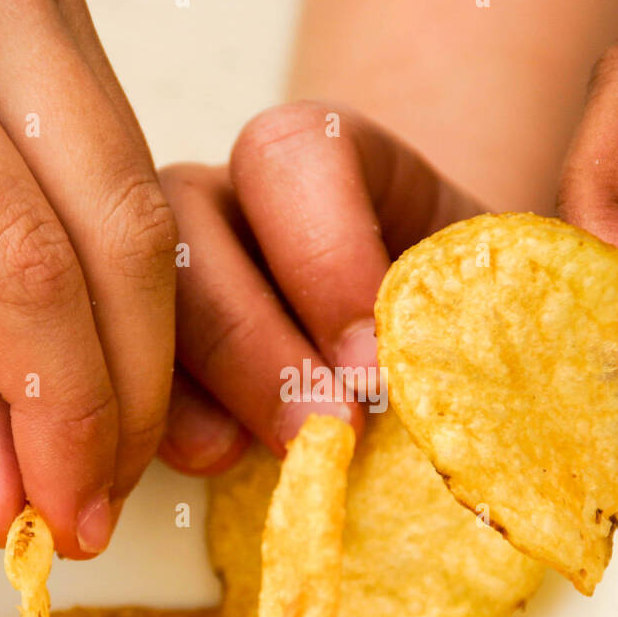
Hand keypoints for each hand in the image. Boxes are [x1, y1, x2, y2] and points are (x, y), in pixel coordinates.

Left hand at [0, 0, 176, 556]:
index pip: (21, 265)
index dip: (62, 408)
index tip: (60, 500)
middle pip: (122, 233)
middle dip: (127, 390)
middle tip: (93, 490)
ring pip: (146, 196)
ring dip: (135, 337)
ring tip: (90, 430)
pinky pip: (124, 154)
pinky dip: (117, 267)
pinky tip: (84, 333)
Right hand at [155, 102, 482, 471]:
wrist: (433, 358)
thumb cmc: (468, 316)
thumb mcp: (498, 293)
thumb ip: (497, 300)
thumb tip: (472, 369)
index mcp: (327, 159)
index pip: (293, 154)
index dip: (325, 252)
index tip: (376, 363)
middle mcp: (233, 199)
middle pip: (190, 223)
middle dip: (253, 340)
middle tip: (322, 431)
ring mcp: (178, 269)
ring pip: (141, 295)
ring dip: (198, 382)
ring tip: (256, 454)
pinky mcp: (150, 347)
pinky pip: (119, 366)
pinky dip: (155, 418)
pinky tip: (208, 461)